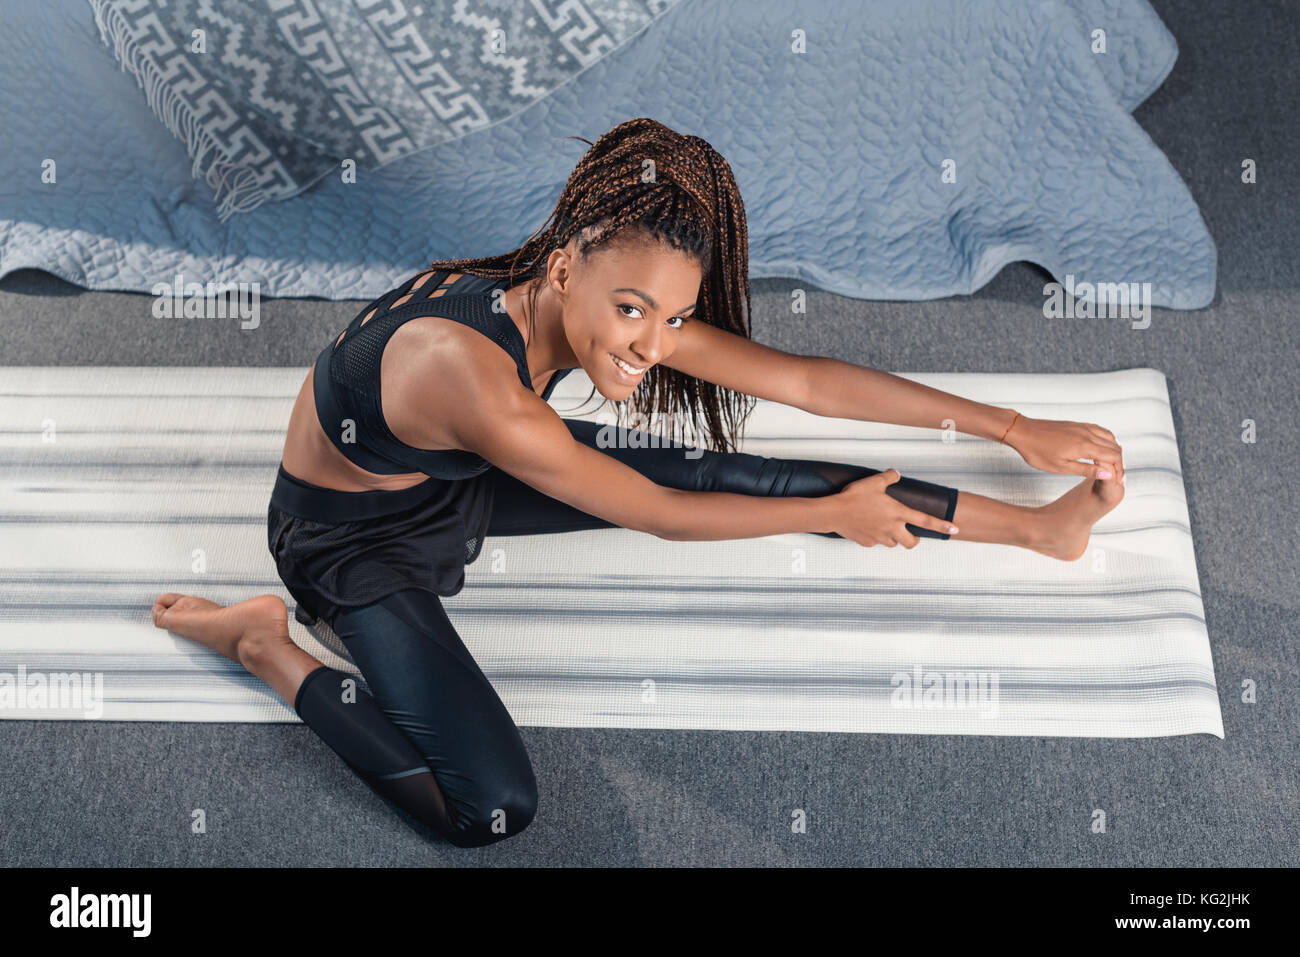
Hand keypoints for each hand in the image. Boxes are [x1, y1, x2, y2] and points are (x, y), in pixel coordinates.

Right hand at [831, 470, 956, 547]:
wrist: (834, 512)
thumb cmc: (853, 497)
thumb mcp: (873, 482)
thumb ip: (889, 477)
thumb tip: (896, 474)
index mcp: (897, 513)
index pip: (926, 521)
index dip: (942, 526)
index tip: (955, 530)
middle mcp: (892, 528)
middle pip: (911, 542)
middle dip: (914, 540)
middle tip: (911, 534)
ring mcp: (879, 537)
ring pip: (894, 543)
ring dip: (894, 538)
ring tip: (885, 527)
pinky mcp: (867, 542)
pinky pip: (876, 542)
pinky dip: (875, 537)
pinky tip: (867, 527)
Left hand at [1004, 414, 1124, 482]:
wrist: (1023, 432)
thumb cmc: (1037, 452)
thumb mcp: (1060, 467)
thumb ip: (1086, 470)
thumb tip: (1108, 474)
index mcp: (1084, 446)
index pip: (1113, 456)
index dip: (1119, 469)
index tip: (1118, 480)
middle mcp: (1087, 434)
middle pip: (1114, 447)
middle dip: (1119, 461)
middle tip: (1116, 475)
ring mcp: (1083, 427)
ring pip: (1109, 437)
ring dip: (1114, 450)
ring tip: (1111, 464)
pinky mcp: (1077, 424)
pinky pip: (1099, 430)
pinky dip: (1106, 440)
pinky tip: (1101, 448)